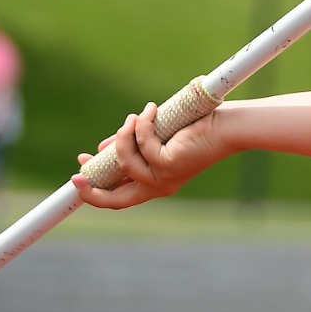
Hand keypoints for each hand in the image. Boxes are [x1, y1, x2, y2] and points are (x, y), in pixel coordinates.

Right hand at [72, 101, 229, 209]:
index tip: (79, 176)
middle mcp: (159, 187)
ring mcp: (164, 178)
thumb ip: (132, 146)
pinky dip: (142, 125)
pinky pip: (143, 144)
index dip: (94, 193)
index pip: (119, 199)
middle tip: (81, 164)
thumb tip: (101, 150)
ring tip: (136, 117)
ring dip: (124, 135)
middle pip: (115, 200)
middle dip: (92, 187)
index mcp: (156, 184)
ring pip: (125, 162)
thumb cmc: (198, 129)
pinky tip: (150, 111)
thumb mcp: (158, 139)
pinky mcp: (169, 164)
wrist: (231, 127)